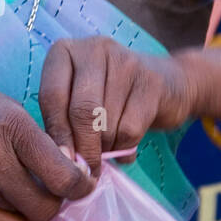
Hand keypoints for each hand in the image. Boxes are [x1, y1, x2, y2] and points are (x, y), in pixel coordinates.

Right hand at [0, 74, 92, 220]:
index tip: (82, 182)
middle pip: (49, 205)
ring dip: (36, 210)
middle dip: (59, 201)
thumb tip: (68, 168)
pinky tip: (13, 205)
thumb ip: (35, 137)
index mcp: (12, 126)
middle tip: (54, 189)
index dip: (81, 184)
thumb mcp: (2, 104)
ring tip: (29, 191)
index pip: (64, 175)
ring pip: (29, 219)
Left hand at [38, 37, 196, 175]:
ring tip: (108, 151)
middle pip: (81, 111)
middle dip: (83, 148)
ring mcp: (125, 61)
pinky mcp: (151, 81)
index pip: (52, 96)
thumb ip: (64, 121)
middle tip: (86, 171)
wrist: (168, 83)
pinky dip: (125, 147)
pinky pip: (130, 129)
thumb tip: (62, 159)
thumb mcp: (78, 100)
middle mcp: (93, 49)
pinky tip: (126, 147)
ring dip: (105, 149)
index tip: (62, 162)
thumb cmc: (110, 96)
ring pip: (106, 123)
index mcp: (65, 51)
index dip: (56, 135)